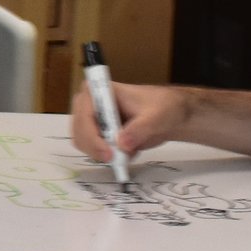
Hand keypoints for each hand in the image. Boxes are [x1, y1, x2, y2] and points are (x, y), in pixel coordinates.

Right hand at [70, 80, 189, 164]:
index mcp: (101, 90)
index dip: (91, 134)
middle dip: (95, 148)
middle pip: (80, 130)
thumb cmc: (163, 107)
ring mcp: (93, 120)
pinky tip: (127, 152)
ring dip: (102, 154)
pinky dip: (107, 156)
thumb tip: (121, 144)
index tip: (108, 153)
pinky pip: (93, 150)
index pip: (84, 113)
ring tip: (128, 152)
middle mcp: (91, 104)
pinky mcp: (98, 133)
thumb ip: (139, 129)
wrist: (169, 115)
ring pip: (83, 143)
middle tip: (117, 160)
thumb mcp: (156, 117)